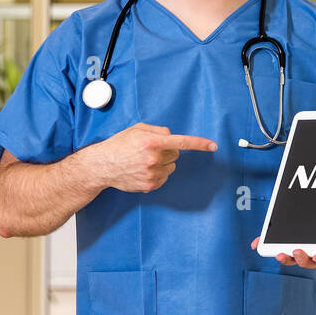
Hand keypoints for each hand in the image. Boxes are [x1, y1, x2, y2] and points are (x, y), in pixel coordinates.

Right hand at [93, 123, 217, 192]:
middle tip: (150, 151)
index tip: (213, 146)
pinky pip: (164, 178)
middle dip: (167, 151)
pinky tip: (142, 170)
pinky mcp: (150, 185)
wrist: (103, 166)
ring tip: (144, 161)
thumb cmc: (119, 145)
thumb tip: (172, 136)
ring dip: (163, 163)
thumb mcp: (137, 129)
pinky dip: (158, 174)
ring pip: (171, 167)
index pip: (181, 142)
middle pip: (176, 154)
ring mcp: (152, 173)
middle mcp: (153, 158)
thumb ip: (158, 130)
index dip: (199, 144)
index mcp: (152, 142)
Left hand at [249, 193, 315, 268]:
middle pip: (309, 260)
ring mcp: (303, 245)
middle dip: (302, 259)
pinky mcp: (289, 238)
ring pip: (293, 256)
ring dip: (285, 257)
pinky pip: (277, 243)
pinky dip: (266, 244)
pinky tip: (256, 244)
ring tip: (279, 254)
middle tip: (297, 252)